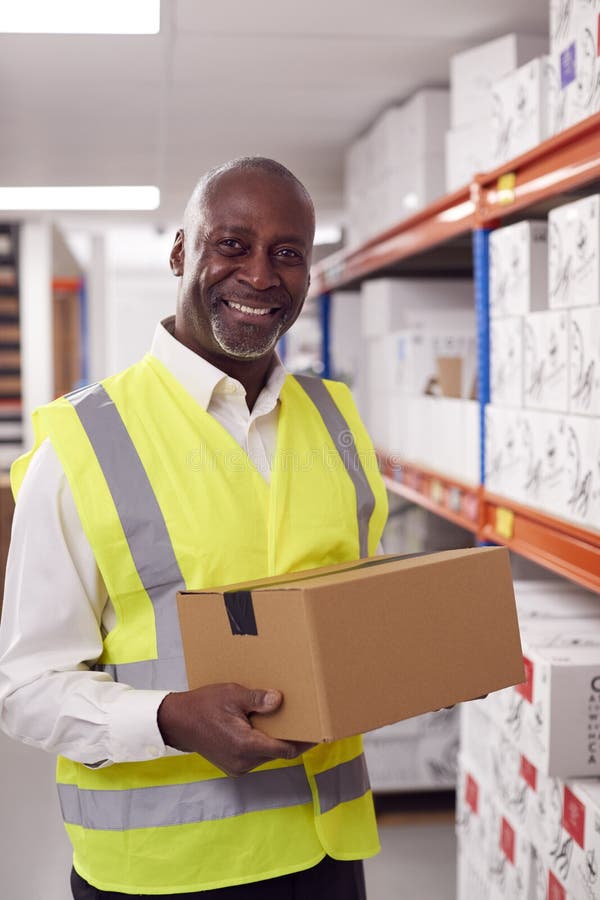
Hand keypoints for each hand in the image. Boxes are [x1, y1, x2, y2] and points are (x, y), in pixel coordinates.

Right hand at [157, 683, 313, 776]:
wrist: (177, 722)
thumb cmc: (203, 706)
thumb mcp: (232, 695)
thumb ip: (257, 699)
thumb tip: (279, 700)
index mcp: (245, 745)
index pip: (285, 750)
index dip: (304, 742)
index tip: (318, 733)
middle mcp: (243, 761)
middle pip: (278, 753)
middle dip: (291, 738)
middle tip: (304, 721)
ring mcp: (237, 767)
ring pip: (267, 755)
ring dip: (276, 741)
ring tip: (284, 721)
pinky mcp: (233, 766)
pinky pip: (256, 756)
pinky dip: (263, 744)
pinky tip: (264, 727)